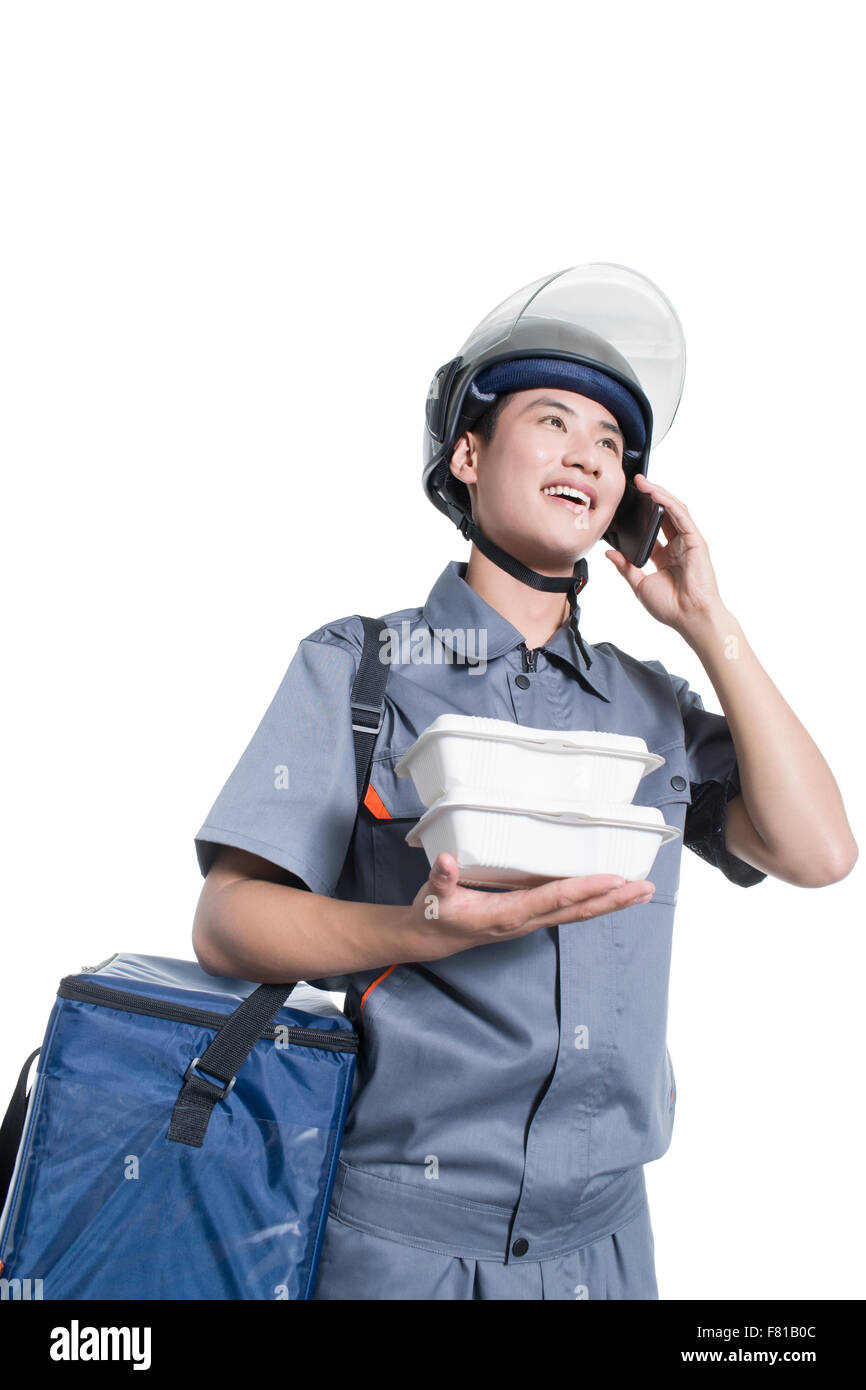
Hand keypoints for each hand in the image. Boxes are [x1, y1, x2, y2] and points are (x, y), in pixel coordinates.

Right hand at [406, 853, 655, 958]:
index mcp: (508, 915)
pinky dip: (594, 902)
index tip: (613, 879)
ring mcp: (531, 922)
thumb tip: (446, 861)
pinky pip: (569, 911)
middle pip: (578, 911)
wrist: (432, 939)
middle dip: (613, 900)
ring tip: (641, 891)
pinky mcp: (531, 918)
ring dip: (611, 903)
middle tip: (645, 888)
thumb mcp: (433, 896)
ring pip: (578, 914)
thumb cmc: (435, 915)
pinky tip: (611, 894)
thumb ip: (441, 878)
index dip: (583, 888)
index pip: (553, 899)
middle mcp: (526, 921)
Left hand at [604, 473, 725, 634]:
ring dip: (658, 494)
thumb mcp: (639, 584)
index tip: (624, 504)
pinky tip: (656, 493)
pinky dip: (668, 502)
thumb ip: (625, 566)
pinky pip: (681, 516)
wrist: (689, 617)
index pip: (651, 530)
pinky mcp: (695, 541)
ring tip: (642, 482)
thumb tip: (609, 553)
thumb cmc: (670, 607)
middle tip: (634, 484)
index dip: (640, 516)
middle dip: (649, 497)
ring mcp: (687, 543)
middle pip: (663, 515)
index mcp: (665, 557)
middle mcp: (677, 547)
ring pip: (673, 510)